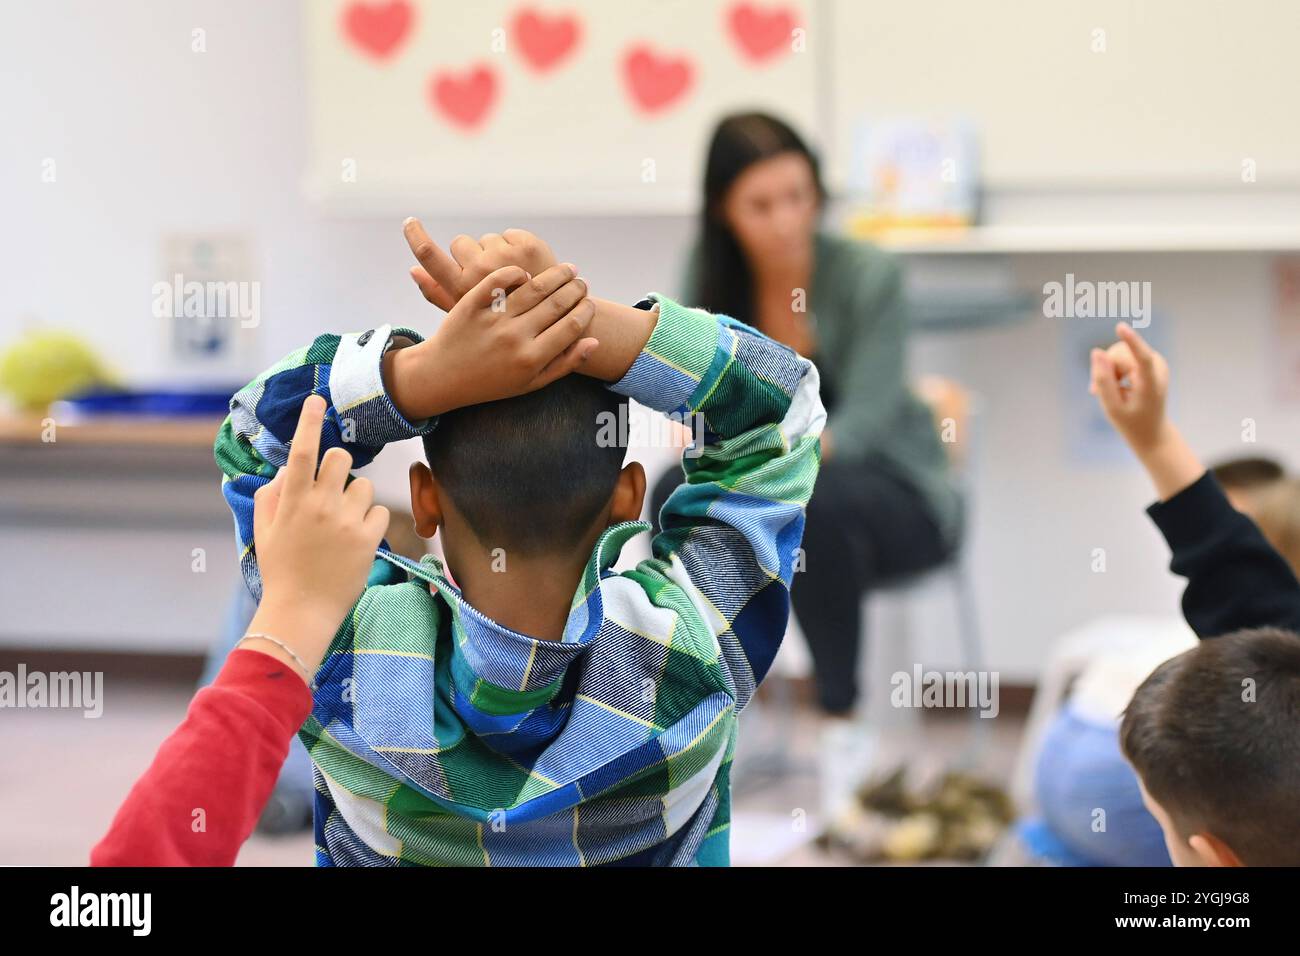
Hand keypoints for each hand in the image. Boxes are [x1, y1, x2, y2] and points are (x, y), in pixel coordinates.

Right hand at [244, 395, 389, 679]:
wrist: (302, 611)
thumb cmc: (281, 569)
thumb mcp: (264, 530)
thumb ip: (273, 495)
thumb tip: (289, 469)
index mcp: (292, 501)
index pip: (301, 452)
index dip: (308, 422)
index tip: (317, 399)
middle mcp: (321, 506)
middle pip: (342, 458)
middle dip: (339, 466)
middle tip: (333, 487)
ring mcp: (346, 522)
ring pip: (365, 486)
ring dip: (356, 498)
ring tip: (342, 524)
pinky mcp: (369, 540)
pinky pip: (379, 512)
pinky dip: (371, 521)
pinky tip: (356, 539)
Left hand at [385, 263, 597, 419]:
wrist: (442, 376)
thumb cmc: (491, 382)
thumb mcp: (530, 384)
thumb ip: (564, 364)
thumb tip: (594, 342)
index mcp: (531, 359)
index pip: (571, 326)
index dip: (586, 311)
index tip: (590, 304)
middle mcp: (514, 338)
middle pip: (557, 303)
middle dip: (576, 289)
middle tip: (582, 282)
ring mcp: (492, 319)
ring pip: (534, 287)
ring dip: (556, 275)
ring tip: (566, 271)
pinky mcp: (471, 304)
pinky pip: (500, 279)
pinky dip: (516, 272)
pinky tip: (527, 274)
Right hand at [404, 219, 559, 310]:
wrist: (565, 325)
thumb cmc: (513, 327)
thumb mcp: (475, 318)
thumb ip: (440, 294)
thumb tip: (411, 271)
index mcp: (462, 294)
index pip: (430, 257)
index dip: (416, 237)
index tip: (409, 221)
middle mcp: (480, 274)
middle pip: (461, 244)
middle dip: (472, 255)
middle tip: (490, 273)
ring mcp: (506, 259)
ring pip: (487, 239)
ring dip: (497, 251)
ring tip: (514, 276)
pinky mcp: (528, 247)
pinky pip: (510, 234)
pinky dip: (517, 245)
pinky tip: (529, 266)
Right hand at [1089, 322, 1170, 454]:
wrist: (1150, 431)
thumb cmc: (1131, 422)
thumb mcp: (1112, 408)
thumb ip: (1103, 381)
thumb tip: (1096, 352)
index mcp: (1151, 384)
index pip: (1142, 358)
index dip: (1131, 342)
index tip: (1120, 327)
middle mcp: (1157, 367)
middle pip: (1120, 353)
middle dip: (1105, 367)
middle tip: (1095, 390)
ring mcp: (1154, 361)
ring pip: (1119, 352)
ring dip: (1108, 369)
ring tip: (1106, 390)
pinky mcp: (1148, 360)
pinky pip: (1123, 355)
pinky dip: (1114, 368)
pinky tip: (1114, 386)